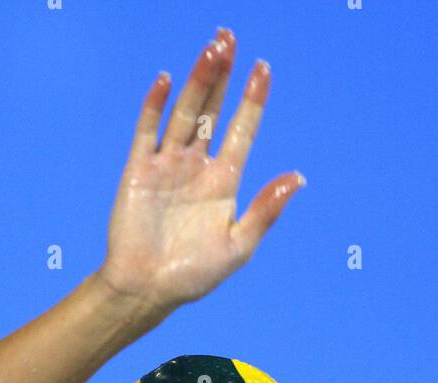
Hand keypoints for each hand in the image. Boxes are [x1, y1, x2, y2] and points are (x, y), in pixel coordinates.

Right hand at [98, 28, 304, 317]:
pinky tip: (166, 80)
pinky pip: (147, 130)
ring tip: (212, 49)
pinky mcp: (138, 170)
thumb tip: (298, 178)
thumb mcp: (239, 246)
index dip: (253, 100)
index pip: (242, 130)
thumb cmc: (194, 275)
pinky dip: (156, 105)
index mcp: (224, 182)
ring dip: (197, 81)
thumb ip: (266, 211)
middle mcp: (197, 167)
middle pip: (212, 110)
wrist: (147, 290)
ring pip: (185, 113)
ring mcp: (167, 165)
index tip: (264, 69)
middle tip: (230, 37)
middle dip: (223, 75)